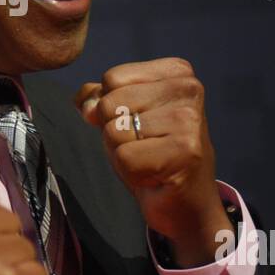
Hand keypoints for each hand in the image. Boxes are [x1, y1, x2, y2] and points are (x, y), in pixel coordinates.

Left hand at [74, 58, 232, 266]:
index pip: (112, 78)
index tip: (141, 124)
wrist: (185, 203)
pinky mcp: (184, 151)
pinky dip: (131, 172)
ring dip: (123, 153)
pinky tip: (154, 174)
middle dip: (116, 130)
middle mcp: (188, 89)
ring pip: (114, 131)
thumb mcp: (122, 115)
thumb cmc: (152, 153)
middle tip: (145, 146)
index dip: (112, 107)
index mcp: (177, 72)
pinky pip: (124, 157)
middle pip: (110, 103)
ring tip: (150, 159)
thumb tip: (86, 105)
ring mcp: (189, 119)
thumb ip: (99, 99)